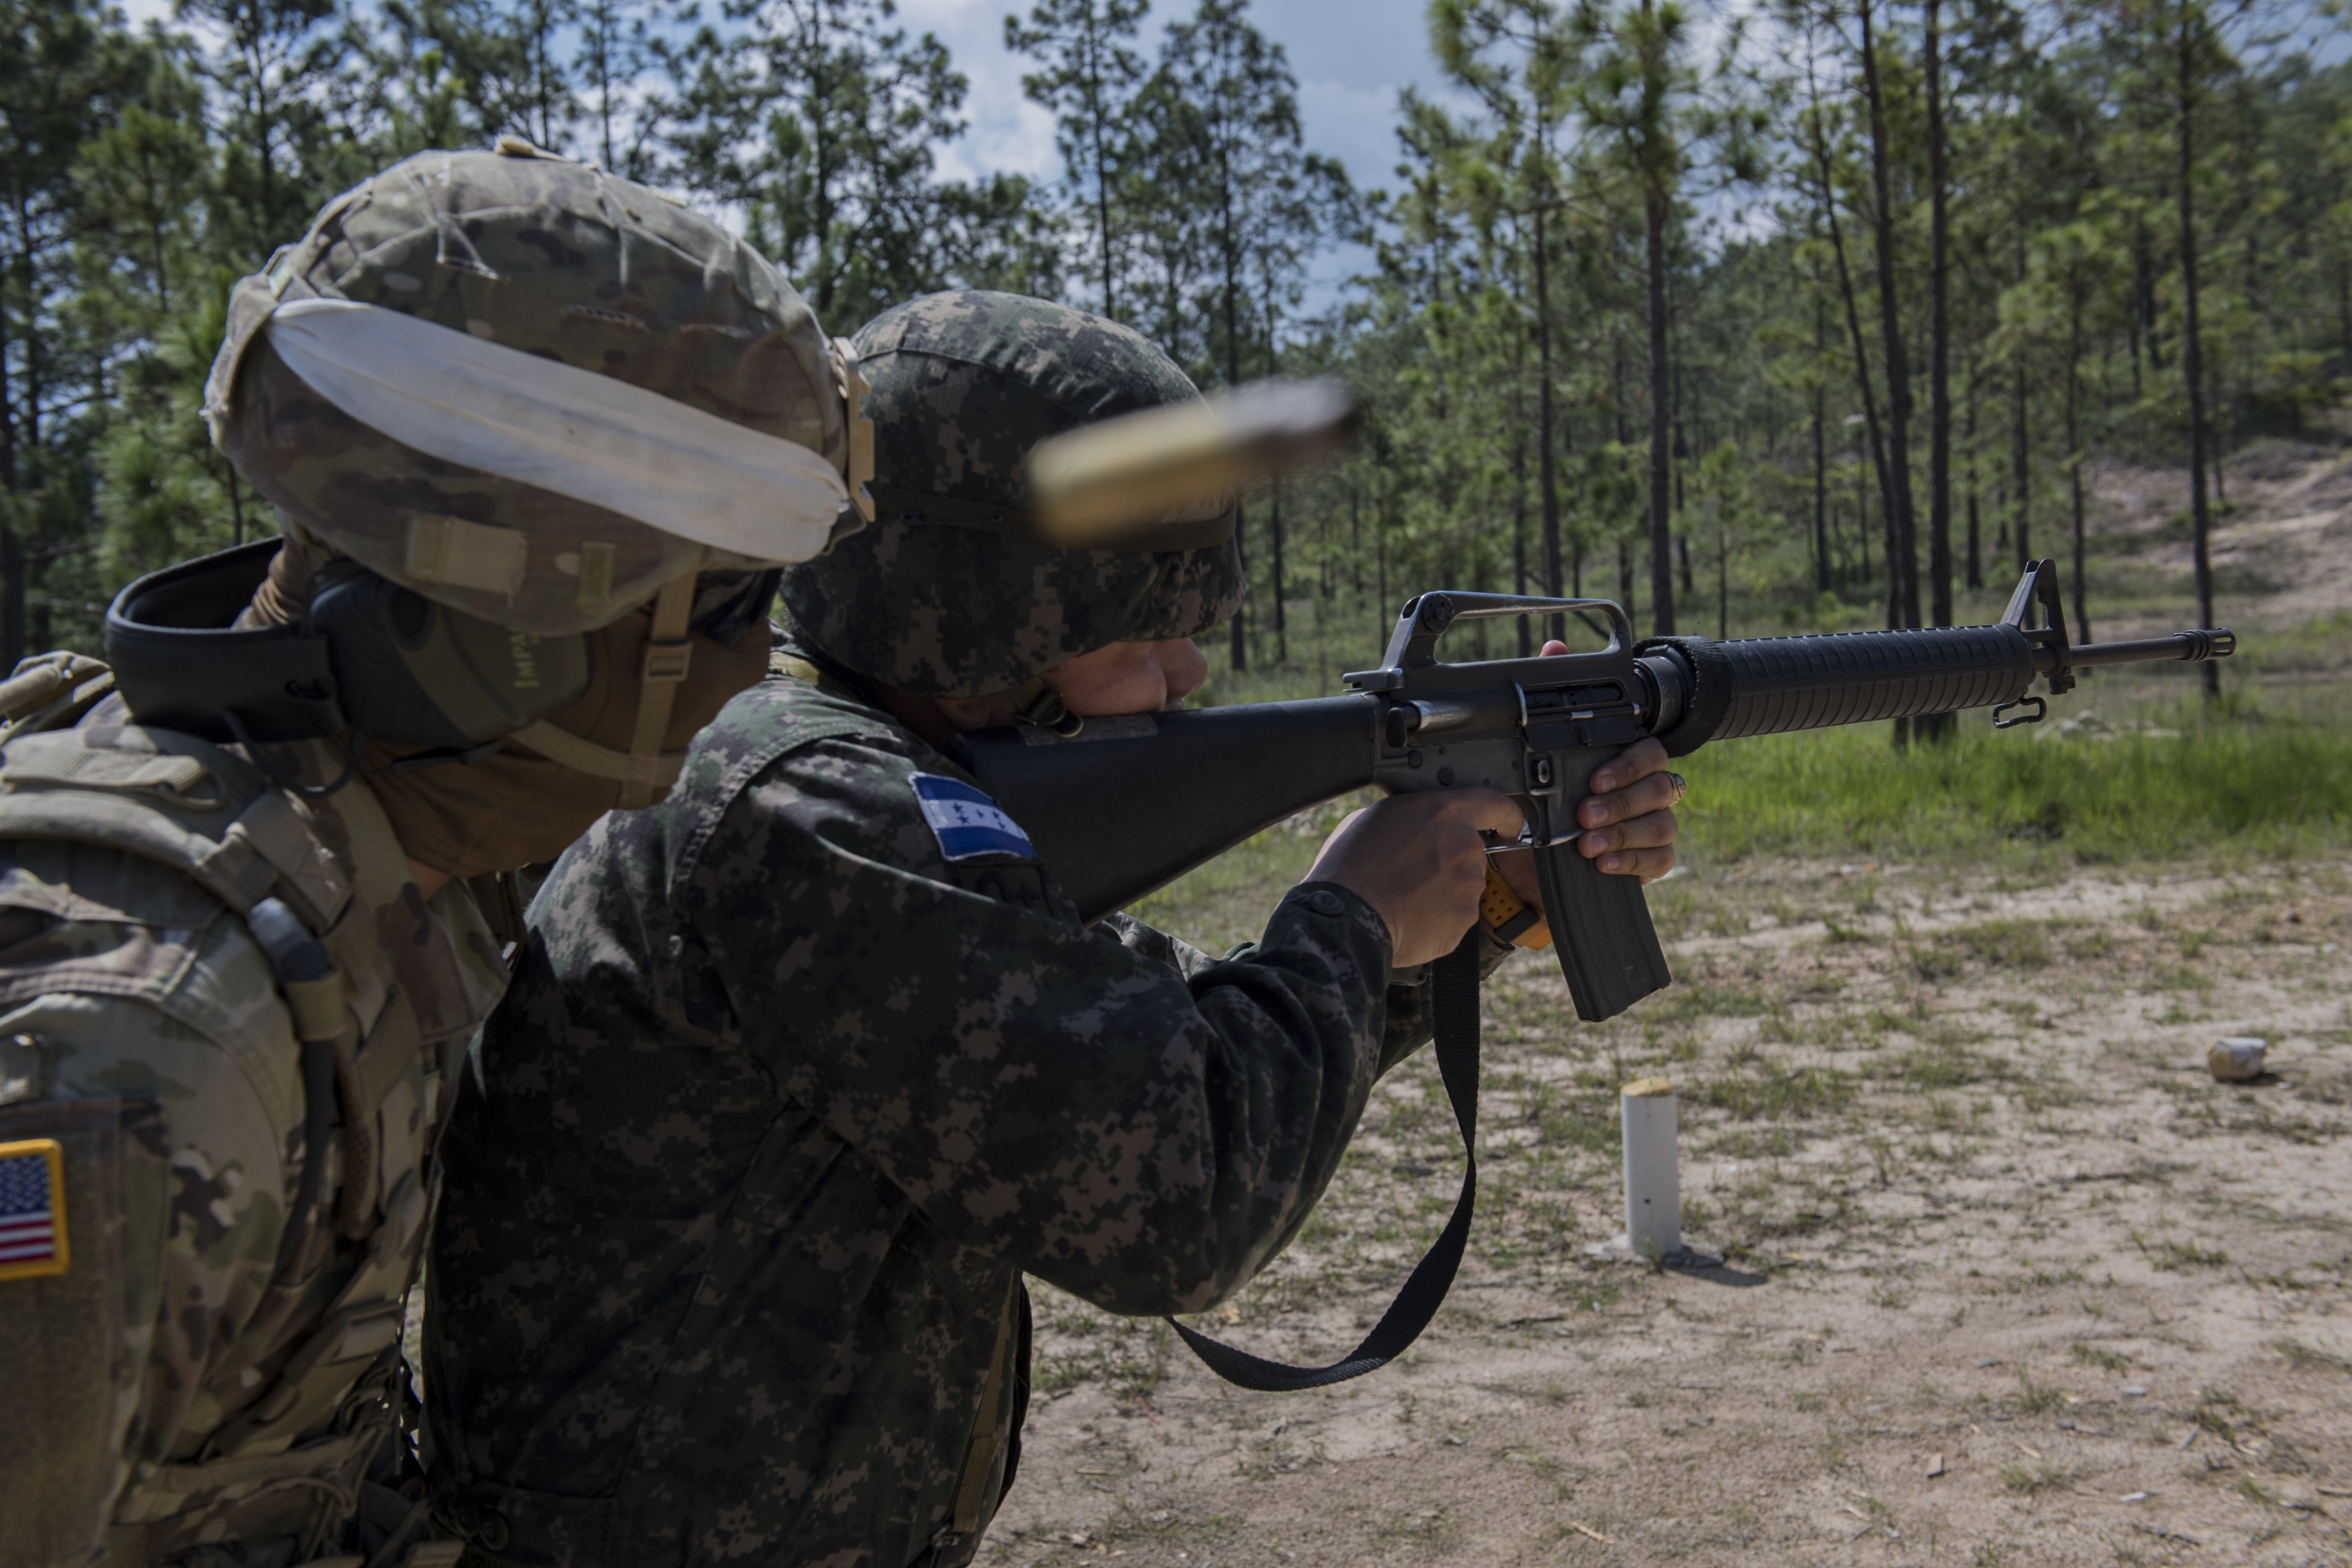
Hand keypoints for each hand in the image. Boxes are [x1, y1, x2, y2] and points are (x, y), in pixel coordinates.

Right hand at [1303, 788, 1527, 966]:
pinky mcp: (1464, 920)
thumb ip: (1413, 816)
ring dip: (1443, 890)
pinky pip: (1456, 915)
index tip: (1509, 824)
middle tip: (1412, 871)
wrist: (1348, 917)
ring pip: (1463, 885)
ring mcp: (1468, 886)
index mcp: (1444, 813)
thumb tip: (1419, 826)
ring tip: (1404, 895)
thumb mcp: (1377, 818)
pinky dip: (1438, 917)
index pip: (1494, 803)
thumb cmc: (1351, 867)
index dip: (1506, 814)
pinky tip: (1409, 915)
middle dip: (1448, 861)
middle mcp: (1464, 846)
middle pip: (1470, 851)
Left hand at [1491, 640, 1683, 903]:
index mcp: (1626, 760)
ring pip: (1662, 823)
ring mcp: (1652, 824)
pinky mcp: (1651, 859)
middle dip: (1621, 802)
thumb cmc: (1540, 802)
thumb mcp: (1535, 754)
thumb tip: (1555, 648)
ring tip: (1587, 843)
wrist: (1528, 860)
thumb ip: (1551, 702)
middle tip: (1584, 814)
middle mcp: (1646, 790)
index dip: (1627, 764)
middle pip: (1661, 786)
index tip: (1593, 780)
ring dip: (1622, 832)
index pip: (1649, 751)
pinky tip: (1602, 863)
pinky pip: (1661, 859)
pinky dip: (1631, 861)